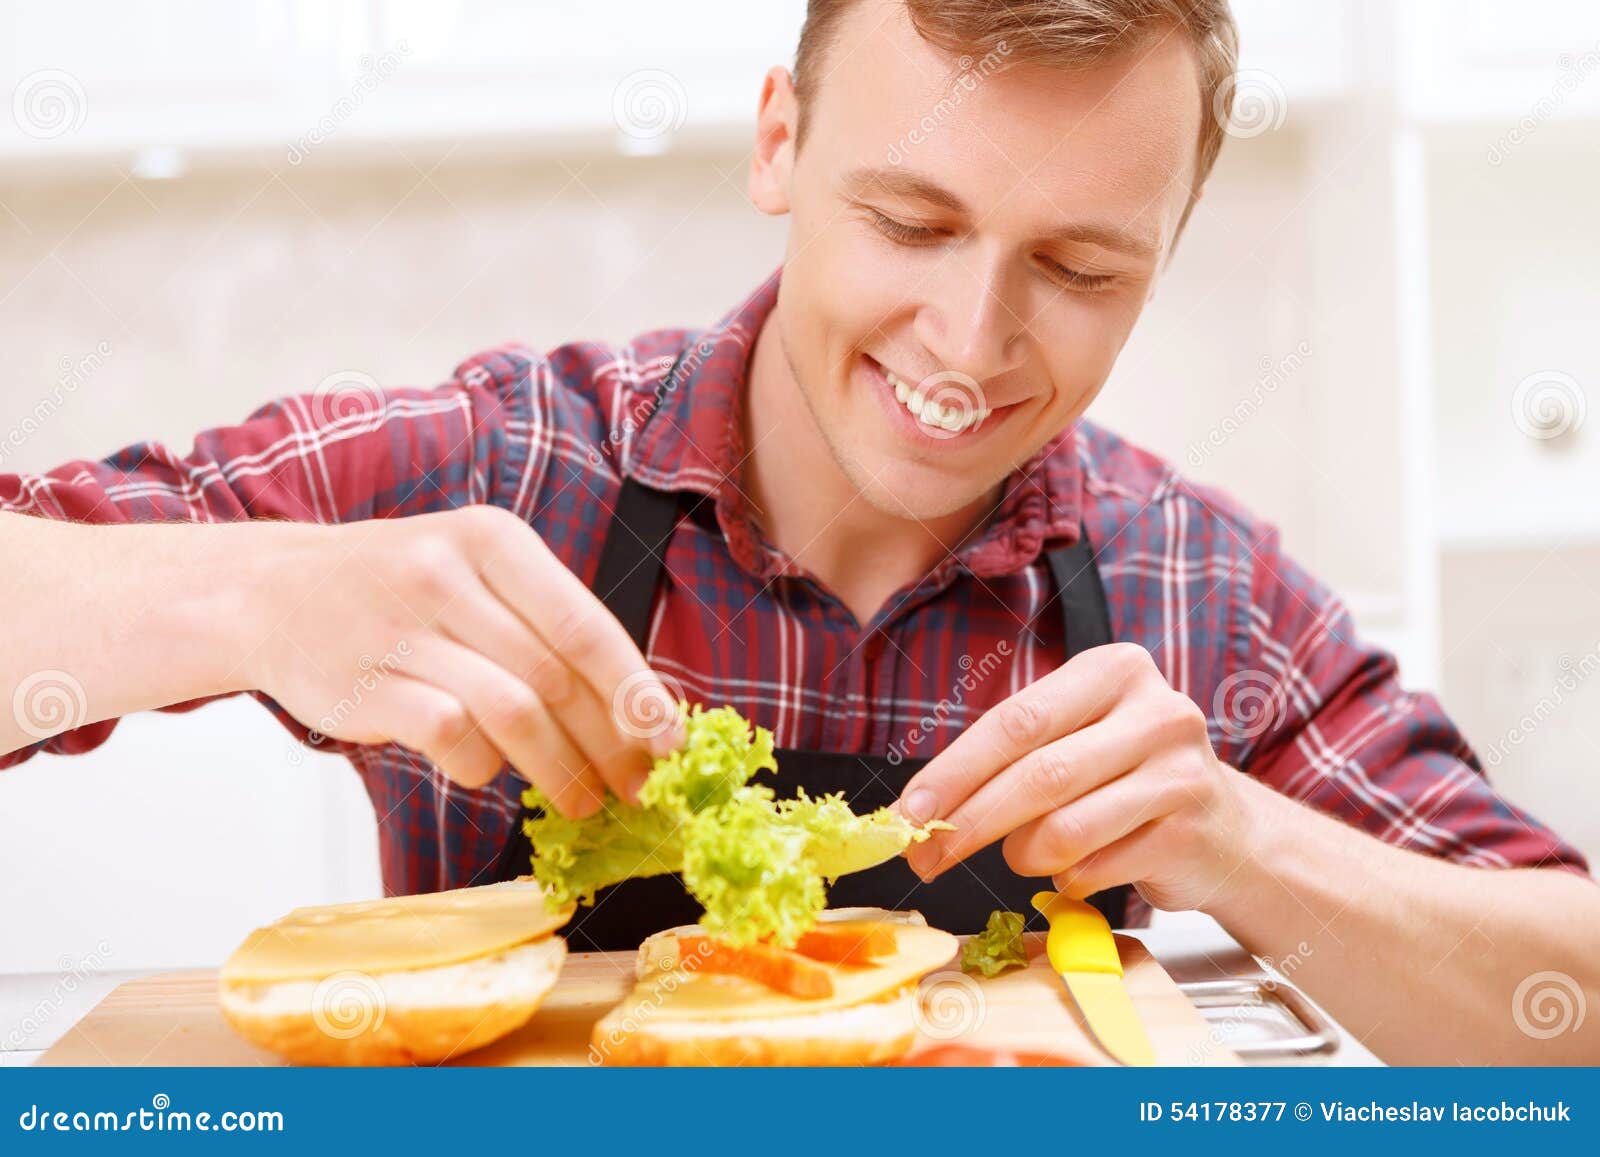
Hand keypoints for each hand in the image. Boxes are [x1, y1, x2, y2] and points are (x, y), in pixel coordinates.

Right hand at [245, 505, 682, 815]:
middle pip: (557, 676)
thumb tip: (635, 706)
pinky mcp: (364, 685)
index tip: (670, 739)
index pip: (585, 625)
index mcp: (493, 540)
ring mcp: (401, 629)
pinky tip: (491, 772)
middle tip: (638, 786)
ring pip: (513, 712)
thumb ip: (545, 624)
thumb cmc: (401, 590)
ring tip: (585, 800)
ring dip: (561, 768)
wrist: (273, 592)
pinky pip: (452, 738)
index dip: (636, 690)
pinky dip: (483, 768)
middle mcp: (448, 574)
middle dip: (609, 743)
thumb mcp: (475, 572)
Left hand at [898, 643, 1253, 911]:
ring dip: (1024, 855)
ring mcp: (1181, 773)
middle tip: (926, 858)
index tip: (908, 813)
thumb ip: (1012, 758)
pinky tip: (1083, 868)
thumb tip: (921, 809)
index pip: (1015, 721)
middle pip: (1036, 775)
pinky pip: (1096, 869)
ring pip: (1064, 829)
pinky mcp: (1190, 834)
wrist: (1227, 832)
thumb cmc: (1126, 779)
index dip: (953, 771)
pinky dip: (1069, 879)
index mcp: (1114, 670)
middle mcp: (1156, 711)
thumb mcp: (1078, 740)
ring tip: (1027, 854)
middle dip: (969, 822)